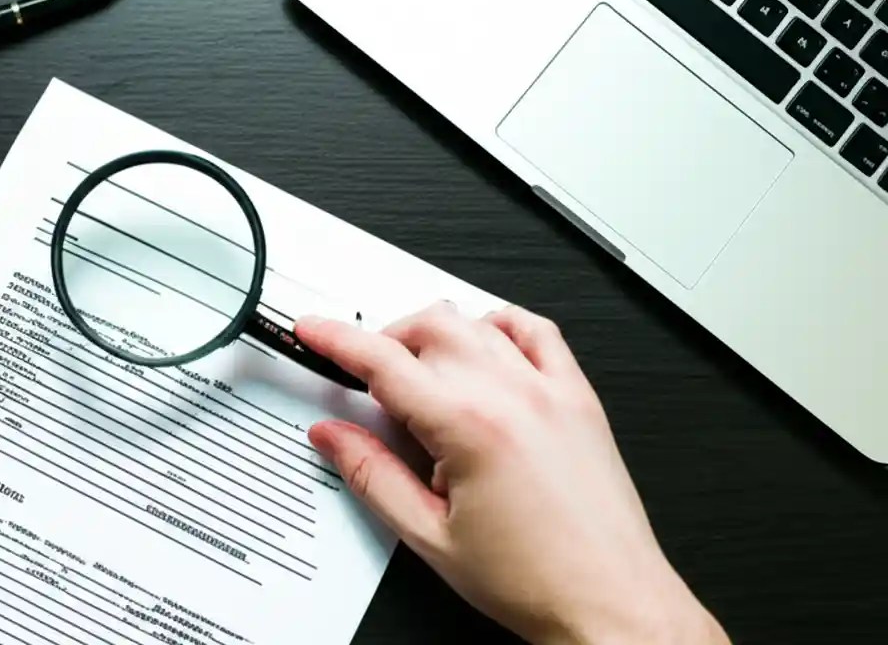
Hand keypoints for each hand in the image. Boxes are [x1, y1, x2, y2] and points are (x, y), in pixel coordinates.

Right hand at [296, 303, 728, 644]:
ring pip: (476, 321)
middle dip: (385, 342)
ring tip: (421, 377)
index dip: (337, 340)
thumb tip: (332, 436)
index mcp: (469, 427)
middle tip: (366, 382)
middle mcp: (513, 396)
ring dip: (435, 333)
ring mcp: (551, 390)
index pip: (385, 362)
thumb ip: (372, 476)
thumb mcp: (430, 536)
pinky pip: (537, 331)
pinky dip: (500, 325)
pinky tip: (484, 344)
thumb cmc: (535, 581)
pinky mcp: (579, 398)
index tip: (313, 330)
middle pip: (429, 328)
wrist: (610, 603)